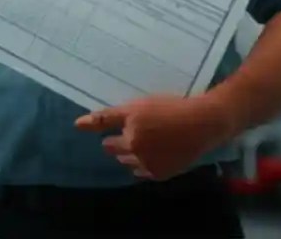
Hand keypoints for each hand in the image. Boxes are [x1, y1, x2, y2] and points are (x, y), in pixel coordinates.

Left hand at [74, 94, 233, 180]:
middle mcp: (137, 154)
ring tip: (151, 141)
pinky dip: (147, 163)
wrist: (204, 123)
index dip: (115, 133)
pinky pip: (144, 171)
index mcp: (130, 135)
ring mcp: (150, 166)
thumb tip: (77, 125)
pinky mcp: (162, 175)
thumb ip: (106, 117)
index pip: (107, 142)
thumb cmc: (169, 108)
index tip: (125, 128)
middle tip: (141, 131)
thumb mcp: (136, 106)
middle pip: (118, 153)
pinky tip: (158, 150)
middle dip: (123, 144)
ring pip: (130, 163)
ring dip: (134, 154)